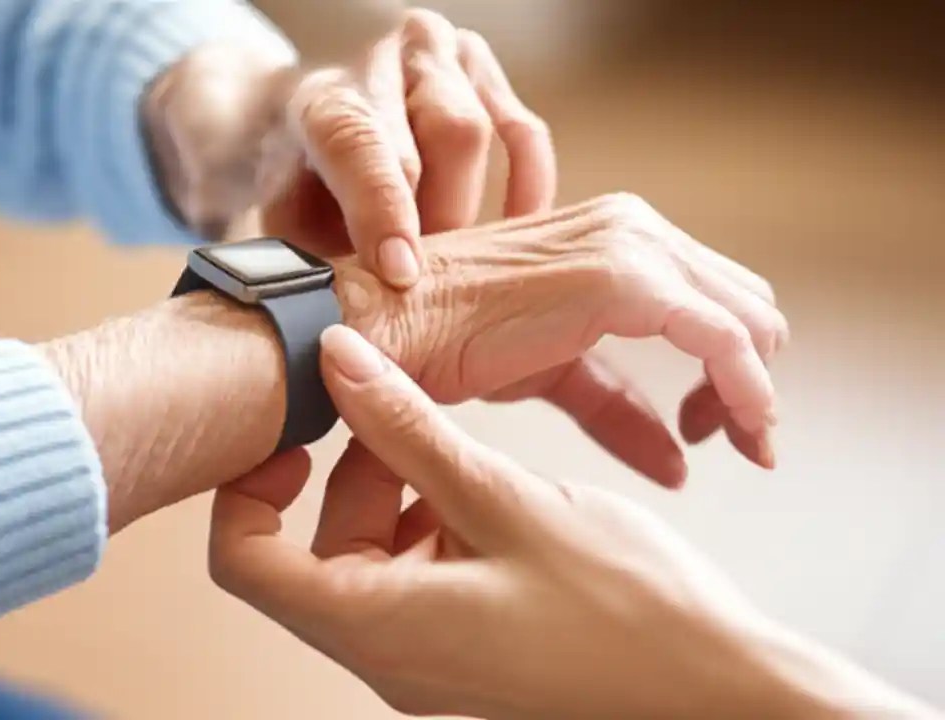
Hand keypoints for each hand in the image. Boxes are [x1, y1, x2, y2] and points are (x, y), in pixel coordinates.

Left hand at [145, 10, 553, 287]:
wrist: (294, 134)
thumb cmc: (299, 199)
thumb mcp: (291, 236)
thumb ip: (322, 267)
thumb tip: (349, 326)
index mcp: (321, 101)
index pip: (364, 146)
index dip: (387, 213)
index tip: (403, 273)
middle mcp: (381, 61)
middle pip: (444, 134)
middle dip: (447, 219)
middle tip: (440, 285)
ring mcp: (437, 56)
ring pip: (482, 132)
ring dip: (481, 211)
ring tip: (467, 265)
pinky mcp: (482, 70)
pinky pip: (524, 134)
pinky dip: (528, 189)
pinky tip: (518, 236)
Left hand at [209, 327, 932, 718]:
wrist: (721, 688)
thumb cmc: (629, 611)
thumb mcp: (505, 502)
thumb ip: (409, 430)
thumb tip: (336, 361)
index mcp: (377, 627)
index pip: (244, 561)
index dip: (250, 488)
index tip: (299, 430)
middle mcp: (387, 652)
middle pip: (316, 545)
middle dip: (357, 472)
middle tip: (417, 416)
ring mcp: (427, 653)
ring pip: (372, 550)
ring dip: (406, 490)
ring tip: (475, 458)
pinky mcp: (465, 644)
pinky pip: (419, 571)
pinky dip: (441, 520)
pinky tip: (500, 496)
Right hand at [333, 192, 788, 480]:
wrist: (388, 326)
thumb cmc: (449, 345)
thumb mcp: (552, 379)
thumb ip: (618, 409)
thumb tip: (679, 466)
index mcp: (616, 237)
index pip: (714, 299)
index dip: (733, 370)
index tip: (718, 429)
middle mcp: (633, 228)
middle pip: (745, 306)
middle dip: (750, 381)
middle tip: (728, 442)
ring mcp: (631, 248)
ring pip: (749, 322)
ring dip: (753, 392)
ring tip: (731, 445)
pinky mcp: (623, 281)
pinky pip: (723, 340)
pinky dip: (744, 389)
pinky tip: (738, 432)